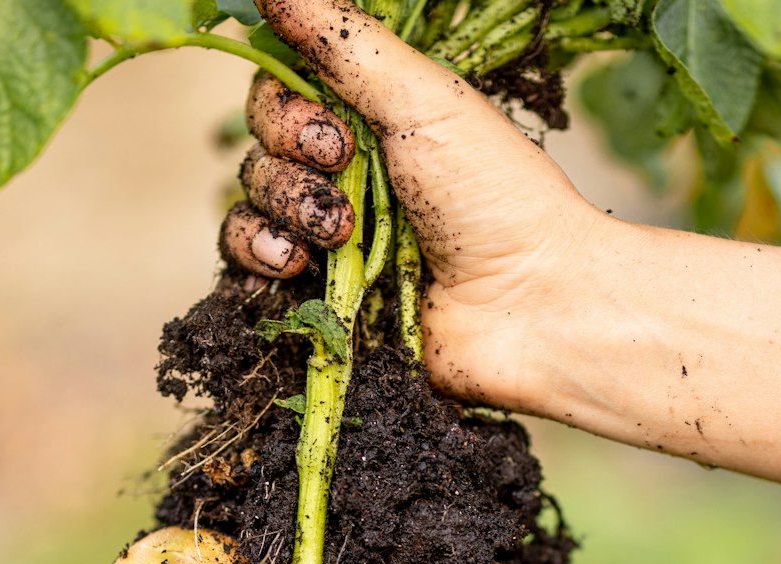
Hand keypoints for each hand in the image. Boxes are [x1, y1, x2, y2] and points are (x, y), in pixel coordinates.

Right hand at [222, 0, 609, 403]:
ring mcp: (332, 236)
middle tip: (342, 173)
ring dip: (281, 207)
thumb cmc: (498, 198)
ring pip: (251, 199)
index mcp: (375, 119)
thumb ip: (343, 40)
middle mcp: (349, 172)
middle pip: (261, 142)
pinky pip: (248, 262)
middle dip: (289, 159)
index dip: (286, 106)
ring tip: (338, 234)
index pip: (284, 89)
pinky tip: (293, 266)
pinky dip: (257, 255)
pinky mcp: (321, 297)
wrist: (532, 306)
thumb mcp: (425, 101)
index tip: (332, 130)